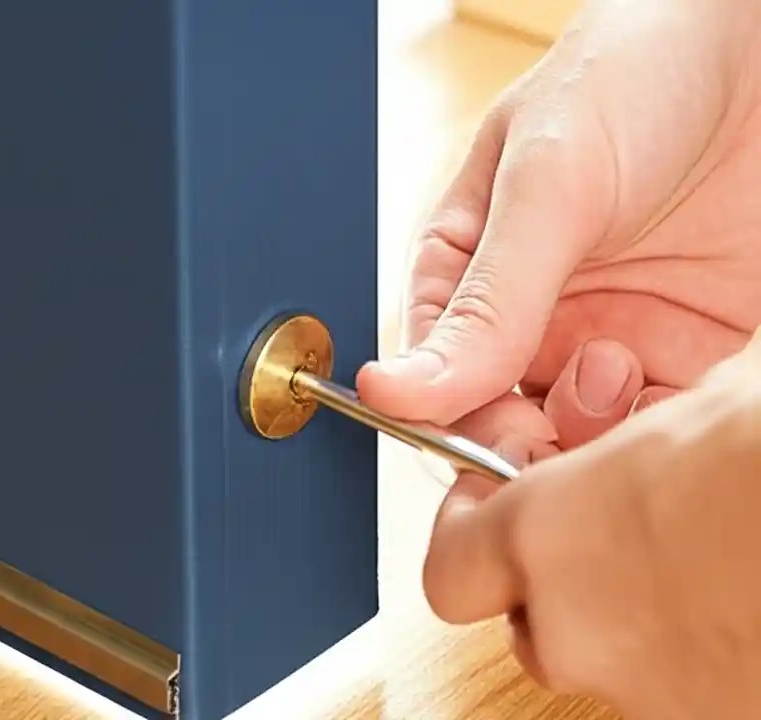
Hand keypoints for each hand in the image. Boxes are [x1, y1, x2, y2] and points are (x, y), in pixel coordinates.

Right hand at [358, 0, 760, 453]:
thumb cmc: (637, 72)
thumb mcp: (544, 181)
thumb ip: (482, 301)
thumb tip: (393, 389)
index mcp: (472, 272)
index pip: (437, 377)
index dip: (448, 421)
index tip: (481, 437)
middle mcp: (538, 316)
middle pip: (504, 425)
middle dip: (520, 443)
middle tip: (545, 431)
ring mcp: (619, 336)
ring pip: (584, 442)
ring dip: (596, 436)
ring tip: (622, 365)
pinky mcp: (698, 352)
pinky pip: (668, 425)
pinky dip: (667, 430)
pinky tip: (674, 387)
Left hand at [422, 332, 760, 717]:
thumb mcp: (725, 387)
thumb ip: (642, 414)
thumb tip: (621, 386)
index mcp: (555, 534)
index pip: (450, 567)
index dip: (466, 533)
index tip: (493, 500)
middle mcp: (586, 627)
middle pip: (528, 625)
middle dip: (557, 583)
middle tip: (609, 534)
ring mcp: (662, 694)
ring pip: (612, 664)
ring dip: (635, 619)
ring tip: (702, 556)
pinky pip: (689, 690)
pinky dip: (706, 653)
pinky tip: (744, 594)